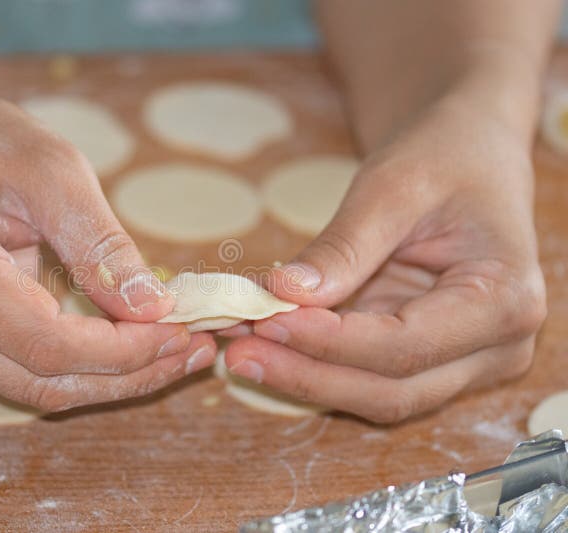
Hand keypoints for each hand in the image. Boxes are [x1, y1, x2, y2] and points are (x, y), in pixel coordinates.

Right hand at [0, 91, 215, 411]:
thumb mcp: (53, 169)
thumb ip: (100, 243)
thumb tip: (154, 308)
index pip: (44, 341)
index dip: (122, 350)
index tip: (181, 331)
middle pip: (40, 380)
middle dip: (127, 373)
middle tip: (192, 350)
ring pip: (34, 391)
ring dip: (110, 380)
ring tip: (173, 351)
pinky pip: (20, 379)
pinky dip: (80, 371)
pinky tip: (124, 346)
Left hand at [224, 95, 545, 422]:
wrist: (468, 154)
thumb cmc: (444, 157)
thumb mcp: (394, 186)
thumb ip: (344, 246)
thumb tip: (284, 295)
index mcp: (504, 300)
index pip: (407, 345)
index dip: (330, 342)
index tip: (265, 322)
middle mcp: (493, 347)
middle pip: (393, 390)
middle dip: (308, 375)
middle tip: (236, 354)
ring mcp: (462, 360)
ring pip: (376, 395)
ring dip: (303, 376)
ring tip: (237, 348)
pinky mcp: (425, 357)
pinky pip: (364, 374)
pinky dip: (312, 362)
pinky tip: (262, 342)